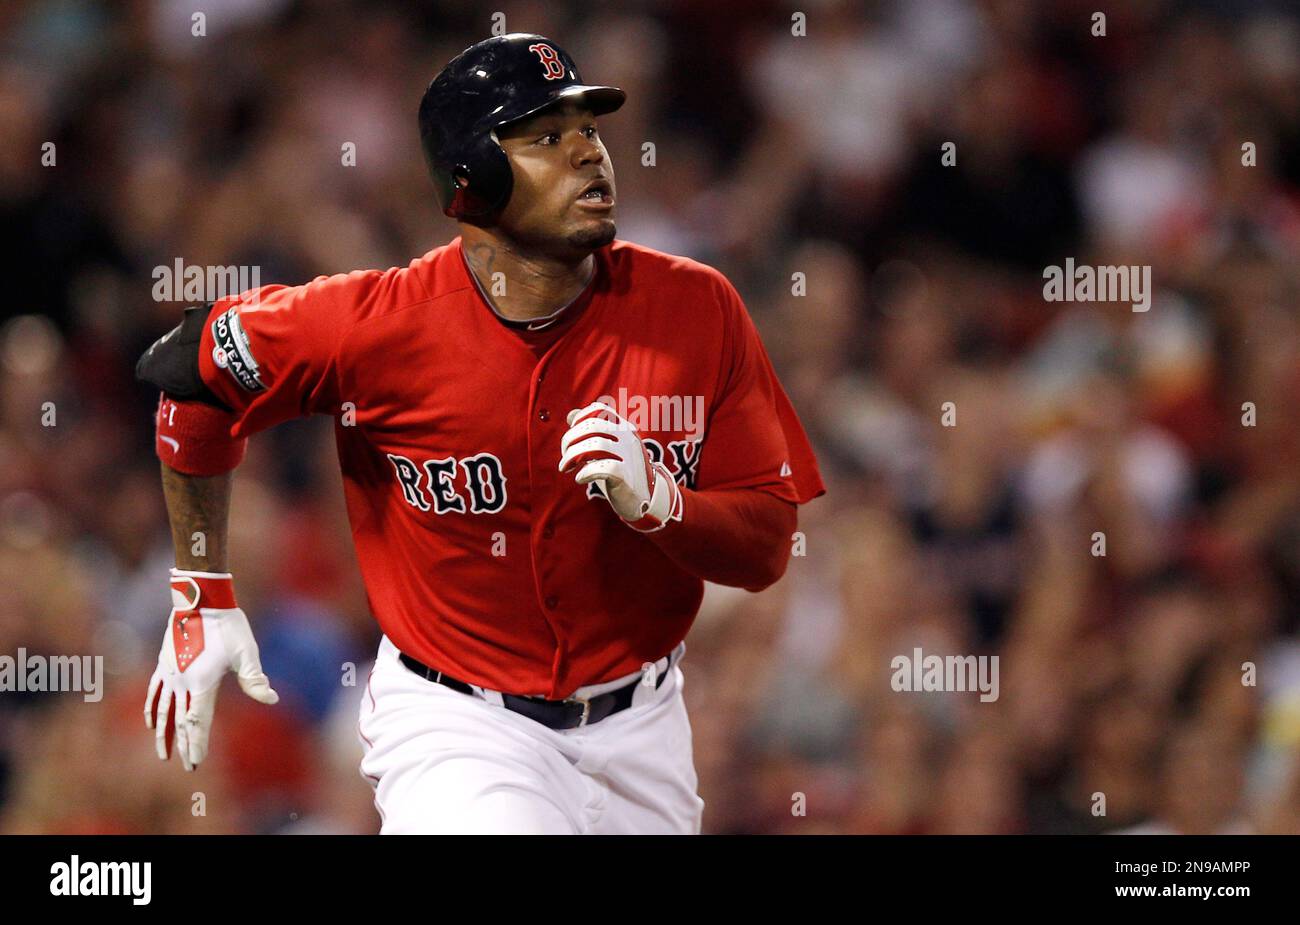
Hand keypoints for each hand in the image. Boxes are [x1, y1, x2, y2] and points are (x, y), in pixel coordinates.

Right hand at [144, 569, 277, 770]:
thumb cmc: (228, 626)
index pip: (197, 722)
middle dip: (185, 745)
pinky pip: (156, 692)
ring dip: (165, 734)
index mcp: (202, 683)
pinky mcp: (165, 664)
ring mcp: (171, 674)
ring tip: (163, 755)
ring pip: (165, 711)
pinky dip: (153, 710)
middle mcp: (183, 682)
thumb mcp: (246, 652)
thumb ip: (255, 679)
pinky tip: (152, 724)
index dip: (196, 743)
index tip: (195, 763)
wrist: (201, 600)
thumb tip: (272, 699)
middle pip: (181, 722)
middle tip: (188, 766)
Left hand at [559, 401, 682, 531]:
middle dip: (569, 439)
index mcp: (624, 428)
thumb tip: (571, 415)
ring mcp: (628, 456)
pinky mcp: (626, 476)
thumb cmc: (622, 472)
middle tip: (565, 457)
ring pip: (595, 444)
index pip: (599, 410)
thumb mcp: (606, 448)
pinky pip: (602, 467)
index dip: (579, 420)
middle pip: (592, 426)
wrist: (645, 499)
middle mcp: (628, 438)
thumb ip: (590, 431)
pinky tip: (580, 478)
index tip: (572, 438)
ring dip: (572, 456)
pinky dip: (585, 472)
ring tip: (566, 467)